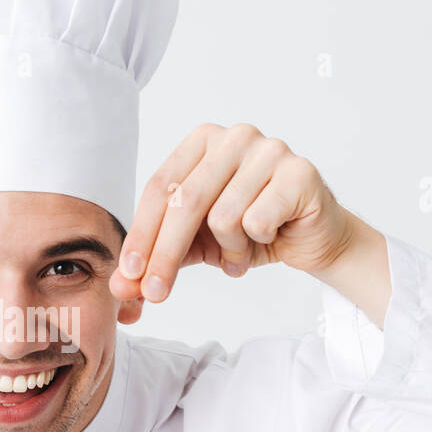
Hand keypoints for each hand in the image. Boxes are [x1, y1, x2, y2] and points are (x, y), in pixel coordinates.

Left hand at [109, 123, 358, 302]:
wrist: (311, 240)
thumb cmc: (249, 234)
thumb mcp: (195, 245)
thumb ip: (156, 260)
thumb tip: (120, 289)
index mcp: (202, 142)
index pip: (159, 188)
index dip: (140, 235)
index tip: (128, 276)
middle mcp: (234, 137)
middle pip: (184, 202)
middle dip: (165, 255)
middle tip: (155, 294)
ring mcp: (269, 150)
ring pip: (222, 216)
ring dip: (227, 251)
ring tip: (240, 254)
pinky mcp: (299, 173)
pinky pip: (257, 221)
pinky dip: (255, 245)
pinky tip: (267, 241)